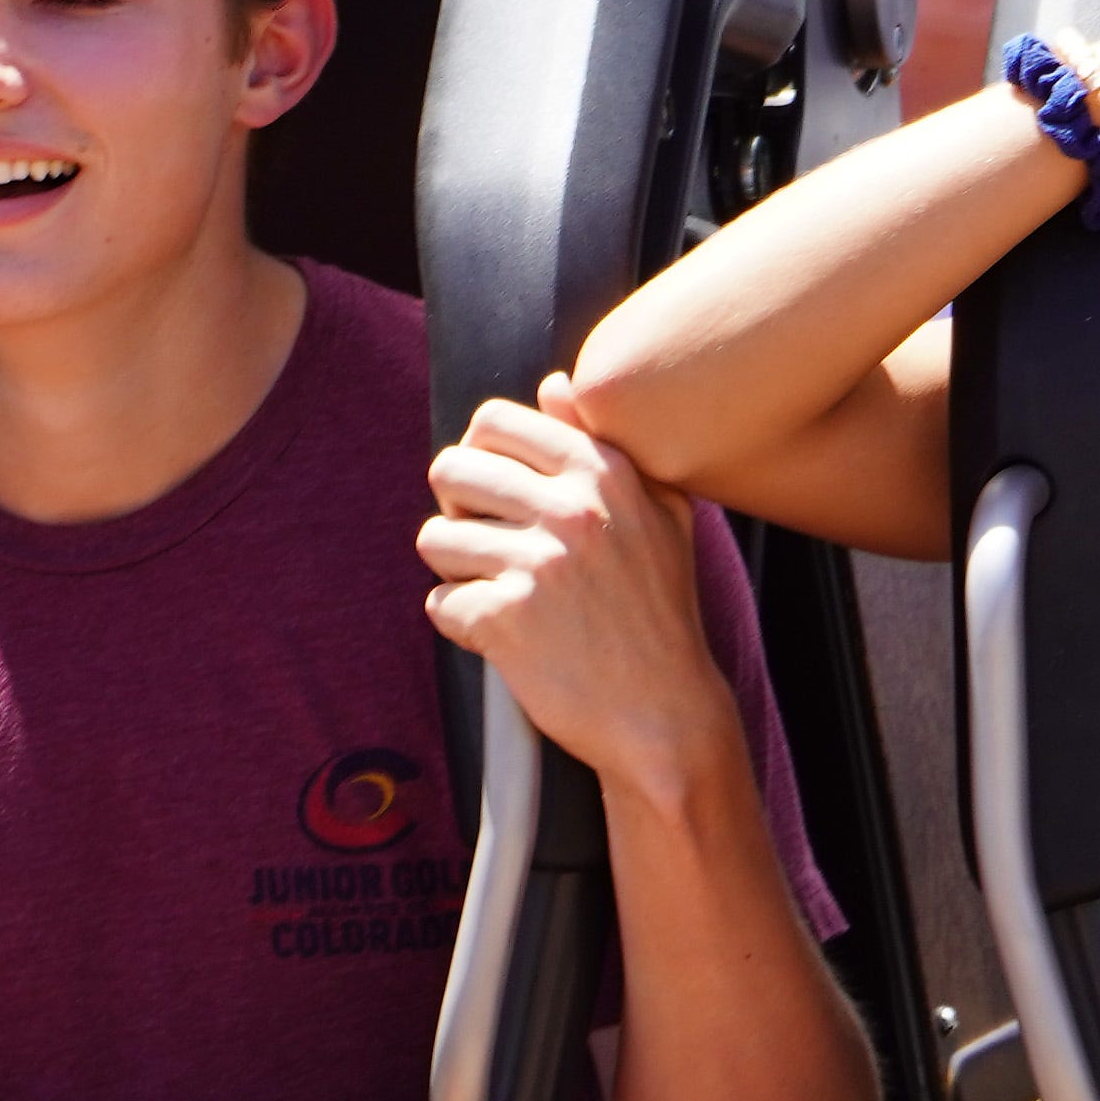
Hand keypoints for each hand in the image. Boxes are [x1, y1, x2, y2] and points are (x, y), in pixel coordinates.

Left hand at [424, 382, 745, 803]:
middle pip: (449, 469)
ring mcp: (538, 564)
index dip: (481, 457)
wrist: (665, 714)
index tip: (498, 495)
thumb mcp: (661, 518)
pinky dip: (464, 626)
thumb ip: (608, 446)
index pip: (495, 421)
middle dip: (457, 509)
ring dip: (458, 571)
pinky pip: (440, 603)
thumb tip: (555, 386)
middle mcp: (572, 509)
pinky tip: (507, 640)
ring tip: (503, 595)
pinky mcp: (505, 618)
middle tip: (490, 546)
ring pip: (434, 538)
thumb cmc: (661, 616)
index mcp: (604, 474)